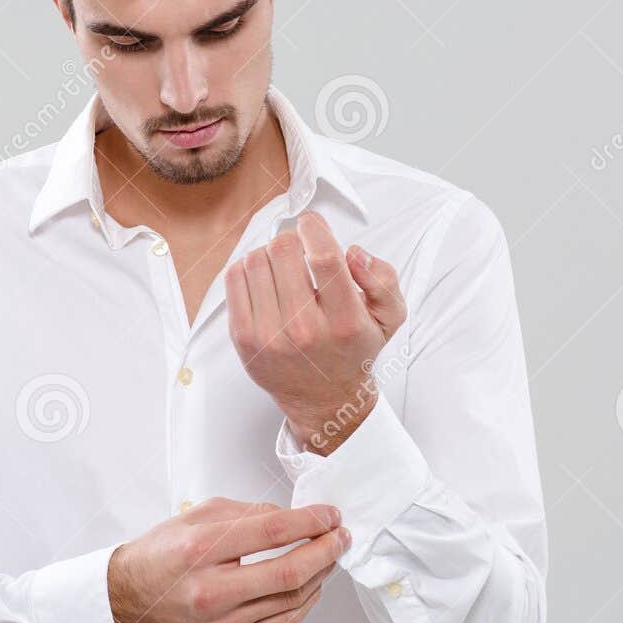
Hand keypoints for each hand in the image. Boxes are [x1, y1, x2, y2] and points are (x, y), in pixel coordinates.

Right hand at [107, 497, 350, 622]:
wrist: (134, 594)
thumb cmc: (164, 551)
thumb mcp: (200, 514)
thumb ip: (248, 512)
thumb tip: (293, 517)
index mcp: (201, 549)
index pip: (272, 532)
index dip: (310, 522)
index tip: (330, 514)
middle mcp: (212, 589)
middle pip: (288, 572)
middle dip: (325, 551)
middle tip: (342, 536)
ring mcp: (223, 621)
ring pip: (291, 600)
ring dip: (321, 575)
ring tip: (331, 555)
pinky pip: (282, 621)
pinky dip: (305, 600)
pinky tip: (313, 582)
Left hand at [224, 210, 405, 454]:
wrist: (325, 399)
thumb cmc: (353, 351)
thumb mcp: (388, 318)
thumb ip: (383, 278)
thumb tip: (354, 252)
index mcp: (344, 321)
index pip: (324, 257)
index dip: (314, 227)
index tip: (311, 223)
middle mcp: (305, 330)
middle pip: (283, 252)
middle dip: (292, 240)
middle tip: (300, 250)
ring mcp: (270, 336)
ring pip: (256, 260)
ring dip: (270, 253)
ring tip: (284, 268)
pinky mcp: (244, 338)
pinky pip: (234, 279)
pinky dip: (247, 267)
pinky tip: (265, 278)